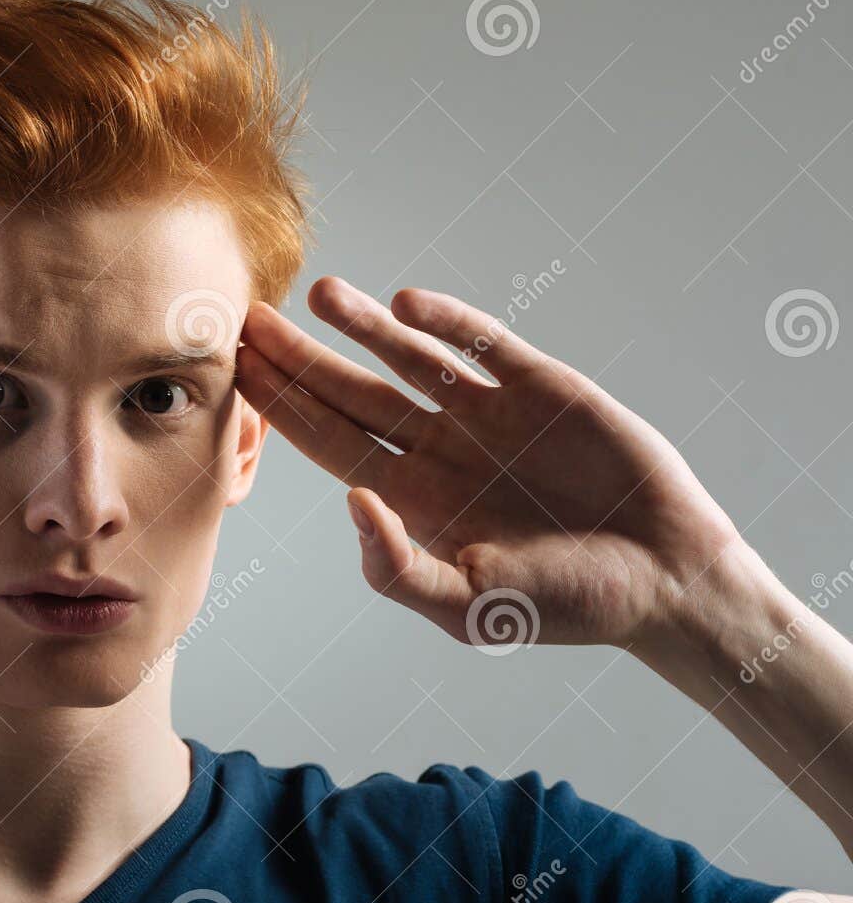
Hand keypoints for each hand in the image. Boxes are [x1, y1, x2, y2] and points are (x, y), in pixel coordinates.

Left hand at [235, 277, 743, 650]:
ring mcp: (486, 414)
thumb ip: (396, 567)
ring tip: (316, 294)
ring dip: (362, 327)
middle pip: (351, 394)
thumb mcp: (467, 608)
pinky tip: (403, 305)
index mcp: (413, 499)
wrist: (666, 580)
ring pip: (408, 359)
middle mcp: (439, 449)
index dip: (282, 408)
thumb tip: (348, 500)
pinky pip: (482, 345)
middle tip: (248, 321)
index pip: (329, 443)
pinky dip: (446, 323)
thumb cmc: (566, 606)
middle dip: (300, 359)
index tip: (236, 374)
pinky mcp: (540, 386)